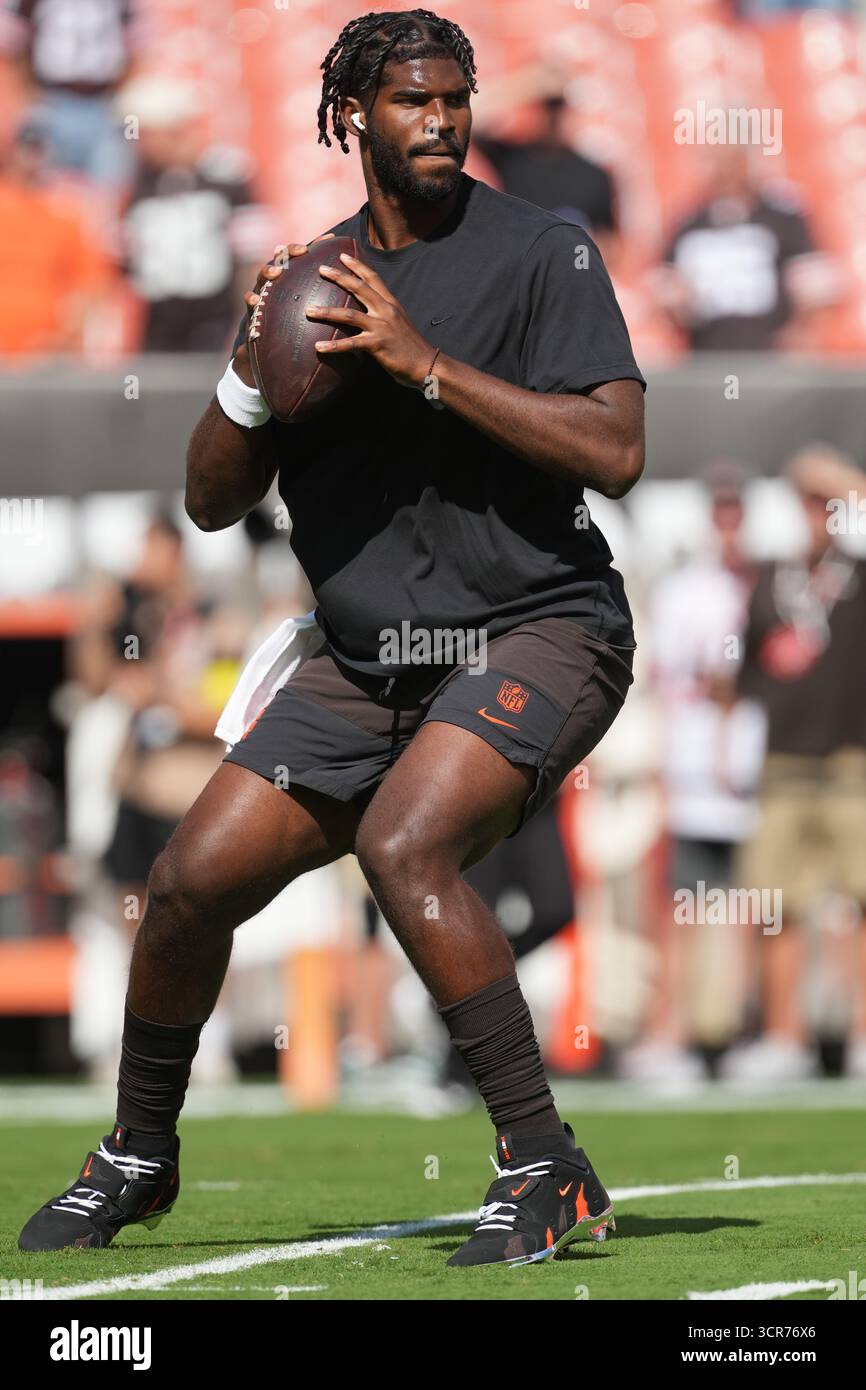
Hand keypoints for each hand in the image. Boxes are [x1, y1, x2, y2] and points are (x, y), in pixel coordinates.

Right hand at [236, 235, 334, 385]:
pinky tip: (254, 299)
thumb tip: (364, 296)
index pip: (307, 260)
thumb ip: (336, 304)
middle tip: (300, 250)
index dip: (318, 245)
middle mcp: (280, 285)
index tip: (330, 238)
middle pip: (282, 260)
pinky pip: (249, 303)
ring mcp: (265, 297)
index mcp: (297, 283)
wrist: (277, 359)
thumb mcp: (321, 318)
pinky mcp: (253, 312)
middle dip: (289, 252)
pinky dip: (250, 299)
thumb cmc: (302, 335)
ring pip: (262, 277)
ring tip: (276, 272)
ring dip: (268, 271)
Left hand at [305, 252, 434, 388]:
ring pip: (349, 315)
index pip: (373, 278)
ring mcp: (381, 327)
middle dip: (339, 277)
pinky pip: (351, 344)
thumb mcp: (400, 324)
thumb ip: (385, 316)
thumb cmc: (411, 347)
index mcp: (391, 304)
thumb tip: (370, 315)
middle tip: (321, 269)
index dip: (358, 265)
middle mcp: (386, 311)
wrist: (427, 364)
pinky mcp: (377, 345)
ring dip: (327, 312)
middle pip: (359, 288)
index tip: (342, 256)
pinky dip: (334, 346)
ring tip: (308, 310)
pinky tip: (319, 347)